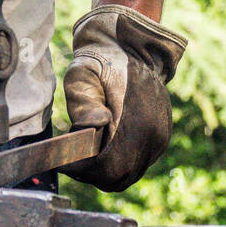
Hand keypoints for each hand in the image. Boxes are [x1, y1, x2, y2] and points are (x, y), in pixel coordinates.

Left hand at [63, 5, 185, 191]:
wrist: (131, 48)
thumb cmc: (100, 62)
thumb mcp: (83, 77)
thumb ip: (84, 103)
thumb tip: (93, 126)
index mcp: (136, 120)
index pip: (108, 167)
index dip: (84, 170)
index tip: (64, 163)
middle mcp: (153, 134)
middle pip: (119, 178)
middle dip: (92, 175)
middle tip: (72, 163)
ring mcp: (160, 137)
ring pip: (130, 174)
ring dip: (107, 172)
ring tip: (86, 155)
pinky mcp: (161, 137)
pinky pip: (139, 163)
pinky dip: (121, 163)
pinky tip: (104, 148)